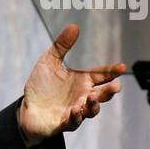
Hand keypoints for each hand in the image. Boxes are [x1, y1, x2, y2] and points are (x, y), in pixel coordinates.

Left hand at [18, 23, 125, 146]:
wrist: (27, 108)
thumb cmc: (42, 86)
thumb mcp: (49, 62)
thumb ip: (61, 46)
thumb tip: (74, 26)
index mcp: (83, 81)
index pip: (101, 75)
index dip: (112, 71)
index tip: (122, 67)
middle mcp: (83, 96)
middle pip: (102, 95)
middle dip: (110, 91)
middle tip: (116, 86)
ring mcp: (75, 110)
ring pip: (91, 110)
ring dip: (94, 105)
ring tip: (92, 96)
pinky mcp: (64, 122)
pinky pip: (74, 121)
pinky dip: (76, 116)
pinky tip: (75, 109)